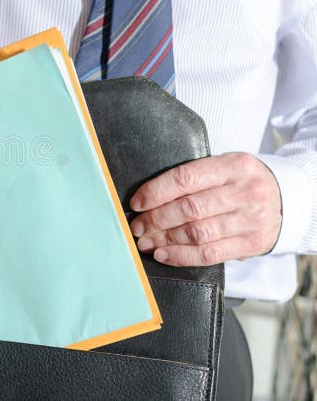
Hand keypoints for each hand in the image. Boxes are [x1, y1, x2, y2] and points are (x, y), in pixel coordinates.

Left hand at [129, 152, 282, 265]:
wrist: (287, 200)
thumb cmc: (241, 182)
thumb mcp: (224, 167)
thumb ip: (195, 178)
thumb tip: (149, 197)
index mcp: (234, 165)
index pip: (185, 178)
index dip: (156, 192)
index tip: (136, 203)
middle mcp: (245, 192)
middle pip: (190, 209)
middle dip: (156, 220)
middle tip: (137, 227)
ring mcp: (251, 219)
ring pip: (198, 233)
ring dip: (165, 240)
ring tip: (145, 242)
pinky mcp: (252, 243)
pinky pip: (210, 254)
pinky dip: (182, 256)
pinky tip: (164, 254)